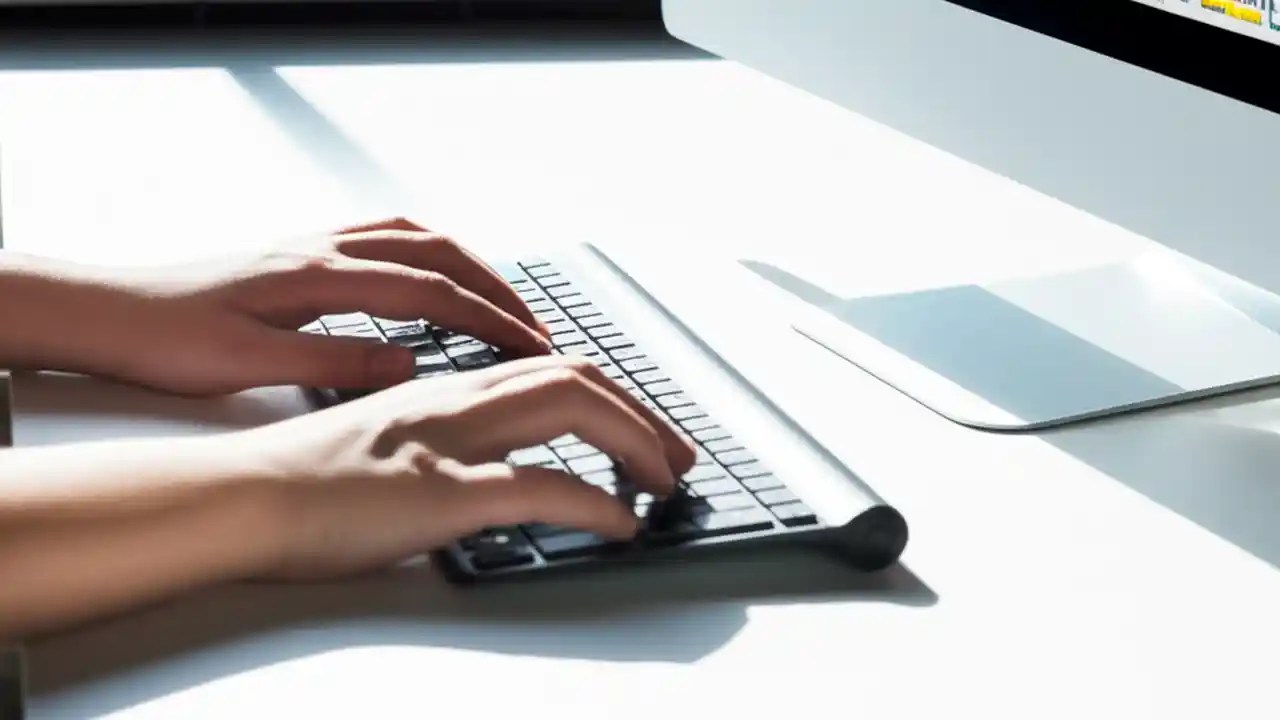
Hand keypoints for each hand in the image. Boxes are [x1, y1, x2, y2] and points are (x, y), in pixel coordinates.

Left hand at [2, 217, 551, 394]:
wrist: (114, 310)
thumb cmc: (171, 340)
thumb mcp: (254, 365)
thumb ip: (337, 362)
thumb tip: (411, 361)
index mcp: (320, 276)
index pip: (430, 291)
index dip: (489, 318)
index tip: (532, 345)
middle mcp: (325, 249)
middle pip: (437, 252)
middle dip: (496, 288)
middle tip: (536, 326)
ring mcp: (316, 245)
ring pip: (416, 237)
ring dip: (469, 264)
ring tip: (502, 300)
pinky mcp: (304, 253)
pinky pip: (387, 237)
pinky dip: (429, 252)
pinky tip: (434, 275)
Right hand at [245, 354, 696, 577]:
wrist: (240, 497)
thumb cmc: (302, 480)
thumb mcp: (384, 440)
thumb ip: (437, 437)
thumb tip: (483, 460)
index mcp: (443, 387)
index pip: (547, 368)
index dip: (608, 394)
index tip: (639, 428)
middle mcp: (455, 398)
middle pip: (575, 375)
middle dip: (640, 413)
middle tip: (676, 457)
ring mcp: (451, 439)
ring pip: (571, 407)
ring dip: (635, 442)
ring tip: (665, 482)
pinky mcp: (442, 490)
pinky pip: (542, 488)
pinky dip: (596, 505)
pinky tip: (621, 526)